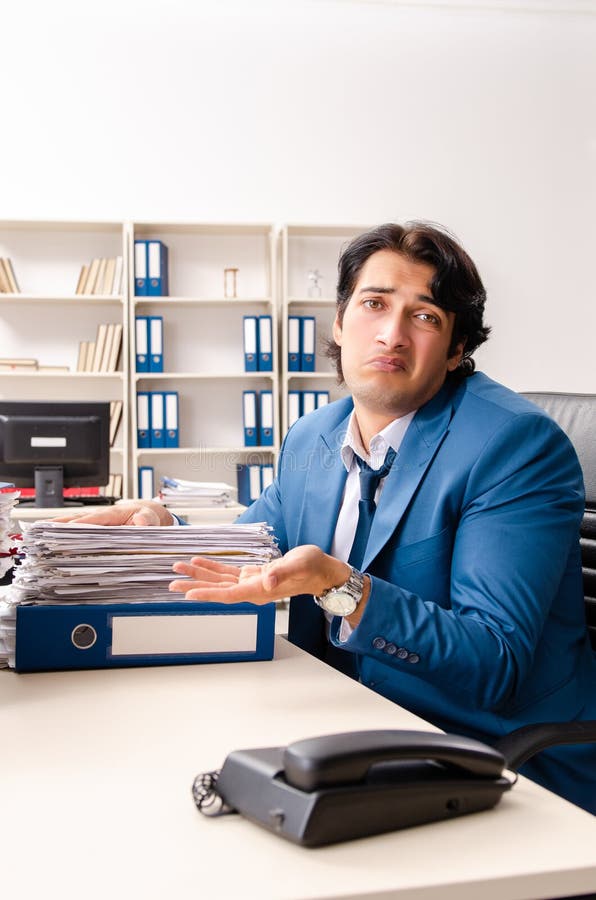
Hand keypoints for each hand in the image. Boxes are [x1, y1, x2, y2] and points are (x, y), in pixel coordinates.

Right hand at [52, 500, 175, 525]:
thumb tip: (142, 521)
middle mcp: (102, 515)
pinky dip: (63, 532)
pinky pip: (77, 528)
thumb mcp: (152, 518)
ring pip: (74, 522)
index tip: (70, 528)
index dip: (83, 523)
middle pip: (79, 518)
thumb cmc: (148, 516)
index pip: (97, 518)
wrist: (147, 515)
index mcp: (115, 513)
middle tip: (44, 529)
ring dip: (58, 527)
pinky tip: (50, 538)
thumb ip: (148, 520)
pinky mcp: (94, 527)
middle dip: (61, 523)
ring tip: (40, 532)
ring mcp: (96, 521)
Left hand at [169, 544, 351, 605]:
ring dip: (199, 574)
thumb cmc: (312, 568)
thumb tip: (266, 581)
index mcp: (260, 590)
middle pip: (218, 590)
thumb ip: (281, 573)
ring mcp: (250, 583)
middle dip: (195, 585)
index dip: (208, 594)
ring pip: (219, 580)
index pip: (229, 595)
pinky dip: (212, 567)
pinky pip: (227, 572)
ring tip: (179, 569)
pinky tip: (199, 561)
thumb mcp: (299, 565)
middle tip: (172, 582)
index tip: (188, 594)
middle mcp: (252, 589)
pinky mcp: (251, 575)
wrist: (320, 570)